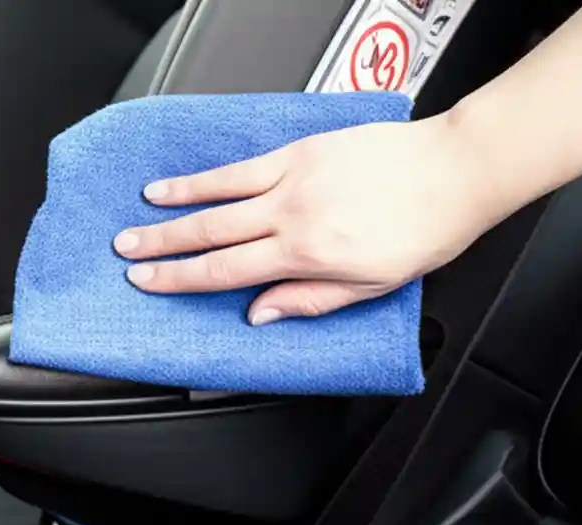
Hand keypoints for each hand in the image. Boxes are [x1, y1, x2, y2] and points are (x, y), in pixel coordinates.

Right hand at [113, 113, 494, 324]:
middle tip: (126, 254)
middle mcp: (290, 216)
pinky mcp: (300, 152)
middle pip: (209, 235)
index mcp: (305, 255)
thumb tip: (259, 315)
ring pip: (217, 198)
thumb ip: (308, 301)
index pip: (225, 272)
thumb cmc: (422, 229)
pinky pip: (241, 167)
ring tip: (138, 217)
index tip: (148, 282)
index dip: (179, 279)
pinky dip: (206, 177)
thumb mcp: (369, 286)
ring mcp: (292, 181)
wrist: (455, 173)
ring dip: (172, 209)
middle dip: (161, 247)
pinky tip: (181, 181)